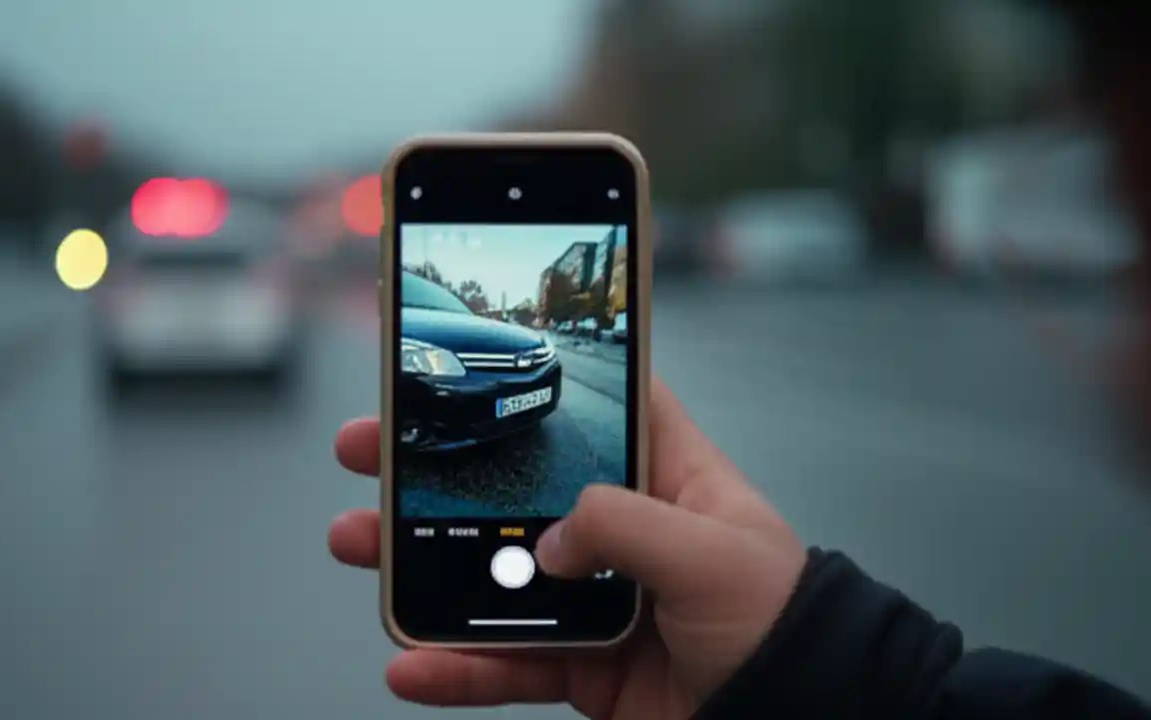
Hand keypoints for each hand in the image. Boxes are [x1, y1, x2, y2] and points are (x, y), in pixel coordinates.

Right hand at [328, 377, 805, 717]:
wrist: (801, 717)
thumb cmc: (781, 620)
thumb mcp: (710, 550)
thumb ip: (620, 525)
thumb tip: (547, 544)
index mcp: (663, 479)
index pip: (599, 406)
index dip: (542, 374)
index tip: (475, 353)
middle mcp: (621, 532)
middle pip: (514, 486)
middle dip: (440, 467)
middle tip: (373, 448)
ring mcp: (595, 599)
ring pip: (492, 575)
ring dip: (421, 564)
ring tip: (359, 544)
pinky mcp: (581, 665)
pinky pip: (507, 663)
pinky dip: (458, 668)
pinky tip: (413, 665)